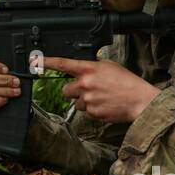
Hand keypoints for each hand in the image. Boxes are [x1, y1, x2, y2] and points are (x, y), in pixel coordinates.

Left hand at [41, 56, 160, 123]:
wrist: (140, 100)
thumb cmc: (127, 82)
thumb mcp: (109, 66)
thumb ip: (92, 66)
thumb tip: (81, 67)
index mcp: (89, 69)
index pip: (63, 64)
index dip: (47, 62)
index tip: (34, 61)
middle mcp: (85, 84)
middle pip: (66, 90)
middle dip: (75, 91)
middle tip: (90, 90)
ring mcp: (88, 99)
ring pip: (77, 102)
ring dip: (85, 101)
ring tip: (102, 98)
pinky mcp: (92, 113)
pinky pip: (86, 112)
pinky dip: (93, 110)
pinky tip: (105, 105)